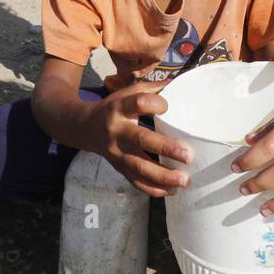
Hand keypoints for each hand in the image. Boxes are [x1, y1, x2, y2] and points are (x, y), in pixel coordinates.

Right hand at [85, 81, 192, 196]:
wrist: (85, 128)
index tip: (167, 106)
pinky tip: (172, 190)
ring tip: (184, 179)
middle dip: (166, 148)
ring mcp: (117, 153)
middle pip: (141, 139)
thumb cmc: (114, 108)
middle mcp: (117, 131)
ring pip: (139, 167)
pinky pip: (136, 182)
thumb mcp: (126, 93)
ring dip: (163, 176)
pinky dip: (154, 189)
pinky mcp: (119, 168)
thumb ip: (152, 90)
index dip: (156, 104)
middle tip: (188, 155)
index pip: (138, 102)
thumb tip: (182, 83)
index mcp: (119, 108)